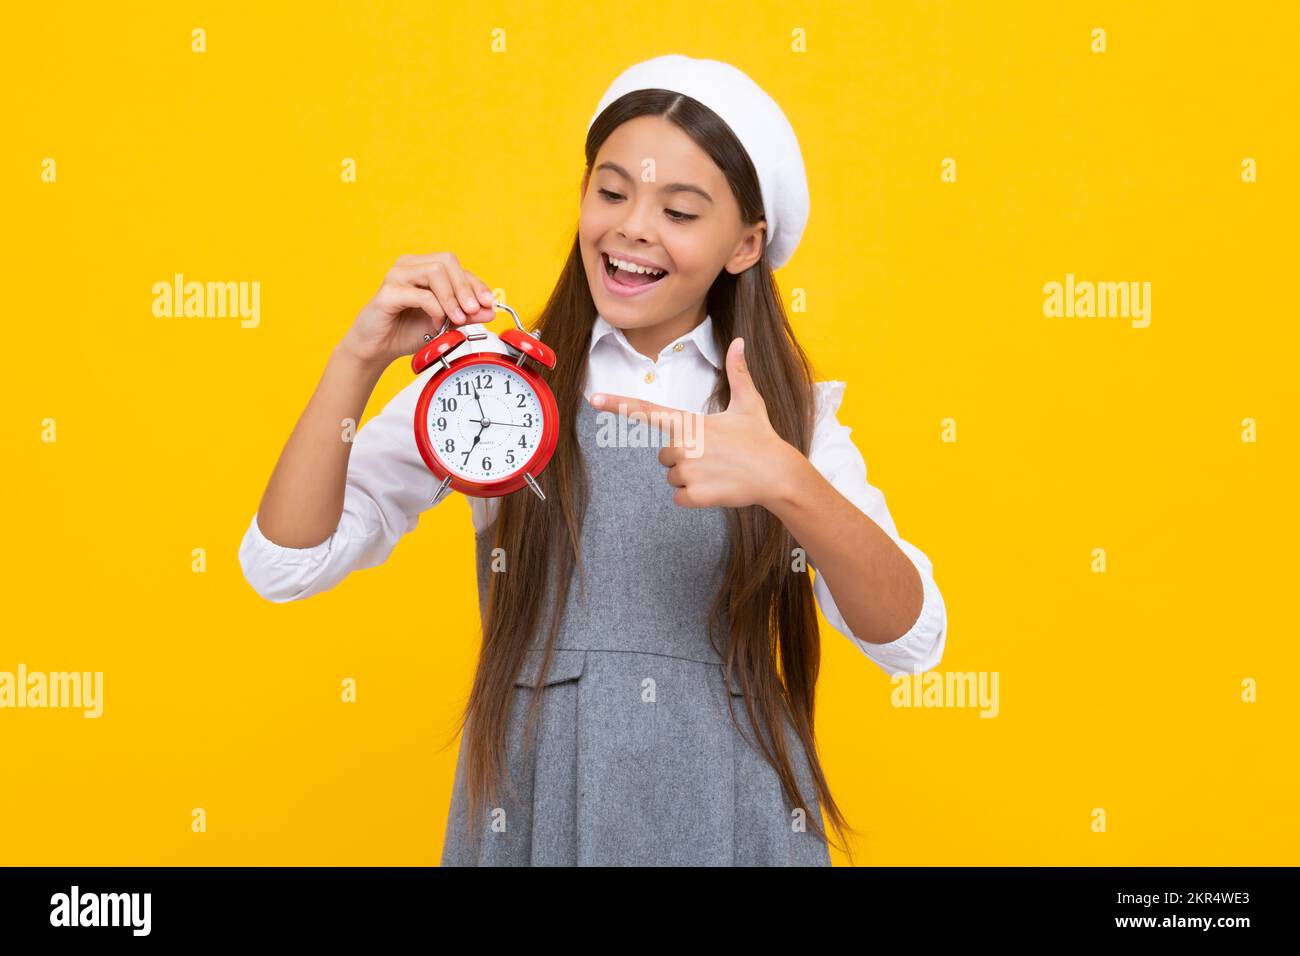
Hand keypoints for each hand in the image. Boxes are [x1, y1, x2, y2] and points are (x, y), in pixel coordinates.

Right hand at [339, 252, 497, 369]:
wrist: (377, 348)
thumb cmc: (406, 331)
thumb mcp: (445, 324)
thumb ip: (466, 315)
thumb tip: (490, 310)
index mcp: (423, 268)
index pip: (456, 266)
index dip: (476, 284)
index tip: (489, 303)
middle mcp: (409, 266)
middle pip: (446, 261)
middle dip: (465, 287)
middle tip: (473, 310)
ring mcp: (397, 276)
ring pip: (434, 271)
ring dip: (451, 297)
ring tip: (456, 318)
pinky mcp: (388, 292)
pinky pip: (420, 294)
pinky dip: (435, 309)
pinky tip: (436, 323)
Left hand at [589, 337, 805, 509]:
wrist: (777, 474)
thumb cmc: (761, 438)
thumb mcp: (749, 403)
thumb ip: (738, 372)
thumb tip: (740, 341)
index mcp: (689, 422)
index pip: (646, 410)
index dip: (618, 404)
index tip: (594, 399)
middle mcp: (682, 445)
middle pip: (665, 456)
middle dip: (685, 459)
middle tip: (715, 456)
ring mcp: (687, 471)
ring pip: (672, 478)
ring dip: (691, 478)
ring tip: (720, 472)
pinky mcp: (693, 495)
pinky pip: (680, 498)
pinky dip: (695, 497)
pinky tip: (718, 488)